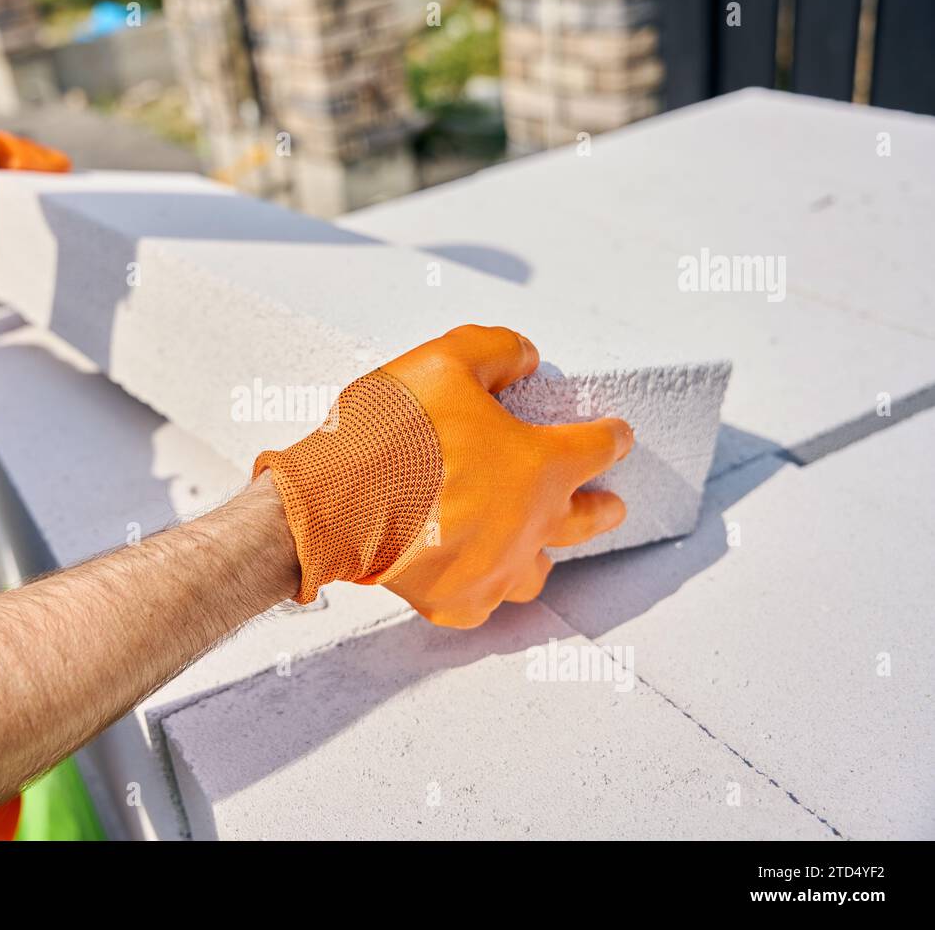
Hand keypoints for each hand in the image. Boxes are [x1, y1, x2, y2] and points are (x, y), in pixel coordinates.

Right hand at [254, 325, 633, 627]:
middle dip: (602, 508)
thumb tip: (525, 358)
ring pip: (536, 571)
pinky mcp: (453, 599)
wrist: (335, 498)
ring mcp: (493, 569)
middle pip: (586, 521)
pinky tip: (470, 574)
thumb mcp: (445, 360)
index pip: (596, 448)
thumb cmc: (392, 431)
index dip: (611, 437)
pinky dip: (480, 586)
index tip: (618, 434)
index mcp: (539, 465)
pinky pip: (480, 601)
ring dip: (542, 553)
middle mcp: (530, 525)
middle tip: (613, 506)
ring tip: (536, 547)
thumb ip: (496, 352)